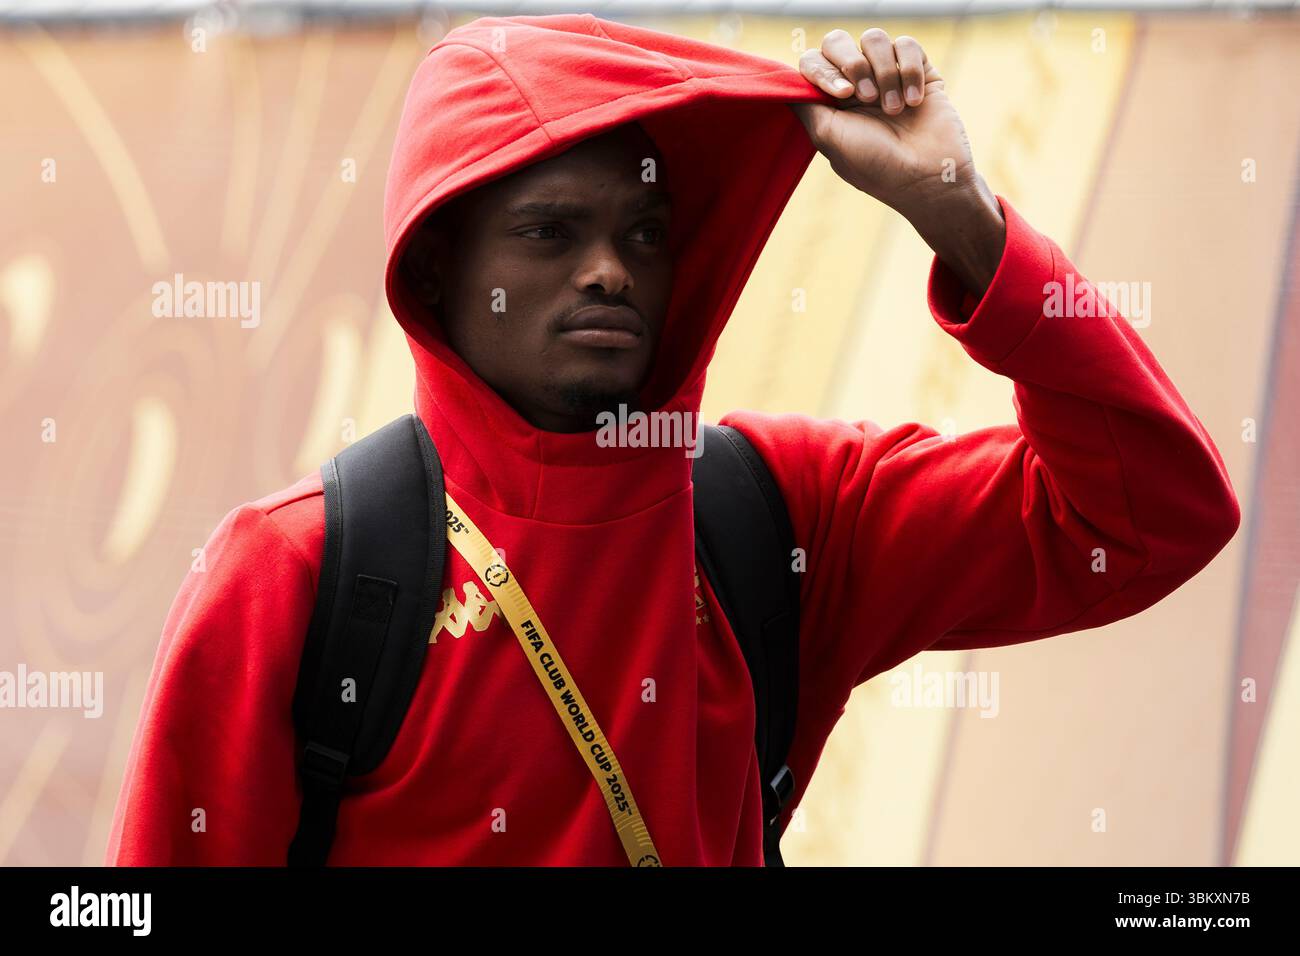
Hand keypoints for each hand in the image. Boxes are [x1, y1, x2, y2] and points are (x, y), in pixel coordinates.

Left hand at [792, 28, 1004, 294]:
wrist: (927, 178)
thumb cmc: (875, 165)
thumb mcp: (827, 136)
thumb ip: (804, 103)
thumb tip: (785, 80)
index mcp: (830, 101)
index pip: (812, 61)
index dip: (823, 69)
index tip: (841, 95)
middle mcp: (856, 84)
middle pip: (837, 40)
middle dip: (852, 64)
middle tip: (866, 98)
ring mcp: (887, 76)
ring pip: (874, 39)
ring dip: (884, 72)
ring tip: (894, 109)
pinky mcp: (920, 72)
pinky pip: (908, 46)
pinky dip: (910, 71)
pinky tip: (915, 101)